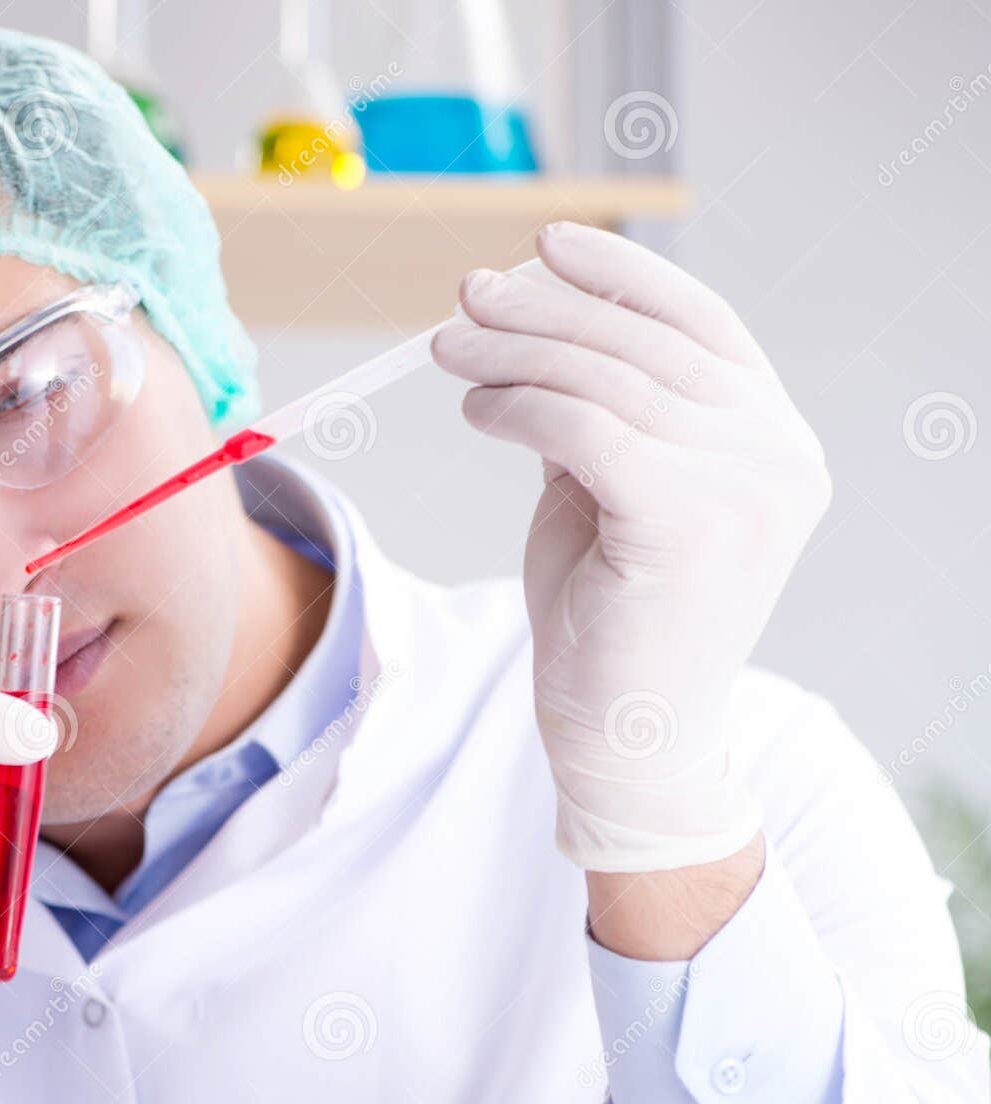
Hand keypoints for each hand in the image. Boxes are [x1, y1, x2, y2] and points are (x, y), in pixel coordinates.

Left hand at [432, 223, 829, 874]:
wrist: (624, 733)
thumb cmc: (611, 612)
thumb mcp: (611, 488)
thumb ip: (601, 408)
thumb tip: (531, 314)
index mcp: (774, 437)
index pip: (699, 322)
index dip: (619, 275)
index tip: (545, 245)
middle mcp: (780, 454)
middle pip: (643, 342)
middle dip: (541, 311)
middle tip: (463, 301)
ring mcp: (749, 487)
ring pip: (604, 380)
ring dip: (510, 356)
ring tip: (449, 357)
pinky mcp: (691, 520)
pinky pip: (582, 428)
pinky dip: (515, 409)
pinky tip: (475, 412)